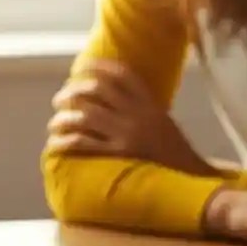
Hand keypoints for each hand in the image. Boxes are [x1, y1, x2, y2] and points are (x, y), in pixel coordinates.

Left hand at [47, 59, 213, 175]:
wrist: (191, 179)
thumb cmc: (175, 154)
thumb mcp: (163, 122)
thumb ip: (143, 109)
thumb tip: (115, 100)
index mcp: (150, 104)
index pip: (122, 74)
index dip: (98, 66)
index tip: (81, 66)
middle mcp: (138, 114)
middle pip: (97, 90)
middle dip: (72, 91)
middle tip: (60, 99)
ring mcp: (128, 134)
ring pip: (85, 114)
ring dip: (64, 117)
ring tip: (55, 123)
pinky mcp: (119, 155)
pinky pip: (85, 142)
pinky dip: (66, 141)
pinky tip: (57, 143)